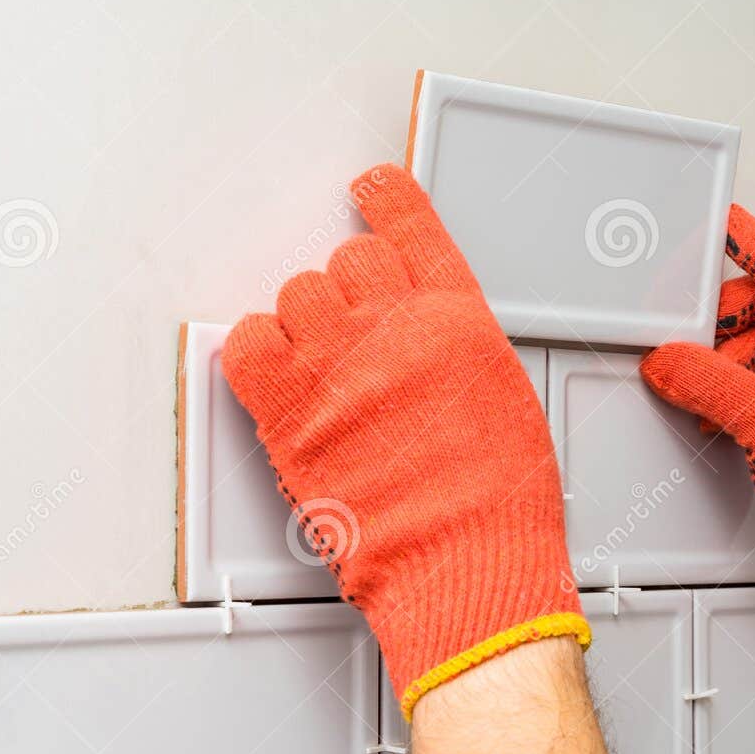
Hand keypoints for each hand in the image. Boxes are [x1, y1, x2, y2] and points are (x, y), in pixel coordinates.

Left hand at [222, 165, 585, 718]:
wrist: (464, 565)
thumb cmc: (499, 505)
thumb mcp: (506, 398)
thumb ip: (459, 349)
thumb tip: (429, 340)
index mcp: (457, 317)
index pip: (410, 225)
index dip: (385, 199)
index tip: (370, 188)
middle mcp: (393, 326)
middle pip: (348, 260)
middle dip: (350, 289)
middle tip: (355, 331)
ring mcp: (336, 365)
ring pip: (296, 296)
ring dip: (306, 322)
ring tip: (322, 366)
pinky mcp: (288, 411)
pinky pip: (248, 343)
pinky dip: (257, 351)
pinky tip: (277, 370)